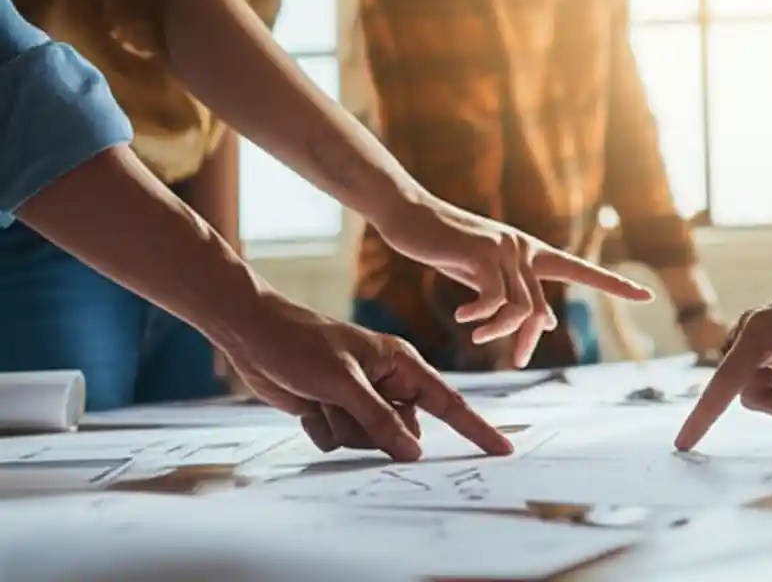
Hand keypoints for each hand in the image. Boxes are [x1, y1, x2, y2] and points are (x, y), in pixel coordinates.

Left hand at [218, 294, 512, 460]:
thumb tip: (414, 452)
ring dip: (340, 426)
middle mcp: (386, 383)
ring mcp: (360, 399)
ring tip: (319, 396)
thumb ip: (380, 419)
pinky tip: (305, 404)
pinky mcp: (335, 411)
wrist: (252, 335)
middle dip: (371, 428)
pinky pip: (339, 443)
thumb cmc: (301, 344)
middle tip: (342, 400)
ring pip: (367, 442)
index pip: (448, 402)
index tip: (503, 449)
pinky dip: (320, 429)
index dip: (476, 428)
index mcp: (401, 364)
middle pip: (401, 432)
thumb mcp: (344, 382)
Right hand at [376, 196, 651, 367]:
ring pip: (520, 308)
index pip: (582, 270)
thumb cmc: (447, 246)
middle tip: (517, 362)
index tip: (646, 295)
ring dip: (499, 331)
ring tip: (476, 336)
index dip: (614, 284)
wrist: (411, 216)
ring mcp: (506, 248)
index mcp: (532, 253)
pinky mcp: (483, 253)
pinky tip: (463, 319)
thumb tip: (548, 322)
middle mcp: (526, 248)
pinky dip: (481, 317)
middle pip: (539, 310)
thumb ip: (516, 293)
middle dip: (526, 341)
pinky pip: (495, 300)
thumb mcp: (487, 274)